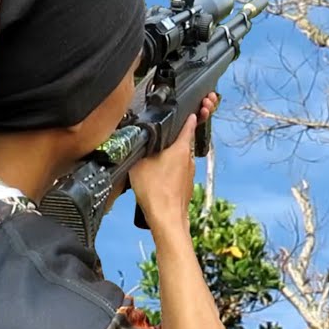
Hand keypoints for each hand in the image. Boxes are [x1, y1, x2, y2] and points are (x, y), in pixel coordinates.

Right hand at [127, 92, 220, 228]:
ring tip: (154, 160)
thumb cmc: (155, 190)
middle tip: (164, 137)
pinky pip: (178, 172)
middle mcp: (189, 159)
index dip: (189, 116)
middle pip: (183, 142)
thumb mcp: (139, 162)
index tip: (191, 110)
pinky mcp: (186, 186)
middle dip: (175, 138)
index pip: (189, 125)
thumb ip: (140, 147)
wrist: (167, 217)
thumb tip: (137, 140)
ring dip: (171, 156)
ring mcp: (189, 173)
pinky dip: (170, 171)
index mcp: (181, 148)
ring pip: (181, 158)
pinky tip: (158, 177)